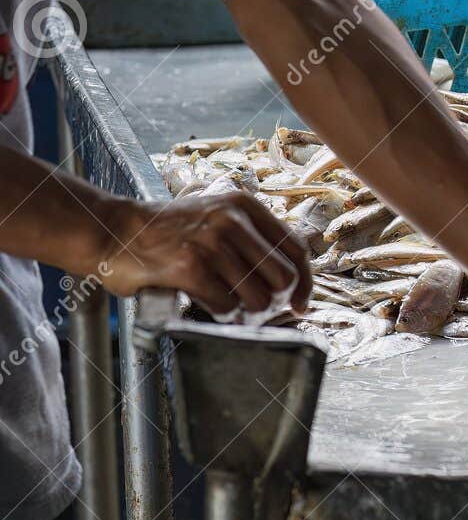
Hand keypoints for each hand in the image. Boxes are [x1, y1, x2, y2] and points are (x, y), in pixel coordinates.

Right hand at [93, 192, 309, 316]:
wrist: (110, 232)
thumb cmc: (168, 234)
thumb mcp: (216, 219)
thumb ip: (252, 239)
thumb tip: (293, 282)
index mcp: (244, 205)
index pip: (296, 249)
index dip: (304, 283)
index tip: (300, 303)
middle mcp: (231, 220)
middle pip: (284, 278)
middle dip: (274, 302)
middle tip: (255, 309)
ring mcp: (211, 242)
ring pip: (258, 297)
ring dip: (245, 311)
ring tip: (225, 305)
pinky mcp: (190, 266)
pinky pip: (227, 306)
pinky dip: (220, 314)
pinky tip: (204, 303)